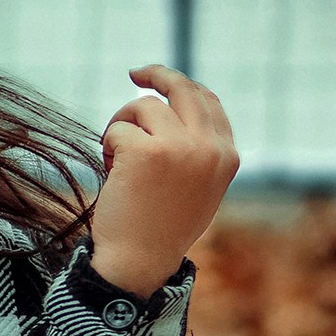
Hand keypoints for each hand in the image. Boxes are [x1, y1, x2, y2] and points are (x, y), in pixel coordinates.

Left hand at [88, 65, 239, 298]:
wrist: (138, 263)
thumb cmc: (159, 230)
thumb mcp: (196, 189)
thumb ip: (198, 153)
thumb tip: (175, 112)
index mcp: (228, 156)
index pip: (209, 102)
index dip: (182, 87)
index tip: (159, 80)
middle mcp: (210, 147)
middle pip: (184, 88)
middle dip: (157, 74)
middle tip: (135, 72)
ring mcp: (181, 147)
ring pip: (144, 107)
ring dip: (122, 127)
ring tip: (116, 160)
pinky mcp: (147, 151)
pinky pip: (118, 129)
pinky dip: (108, 146)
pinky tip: (112, 173)